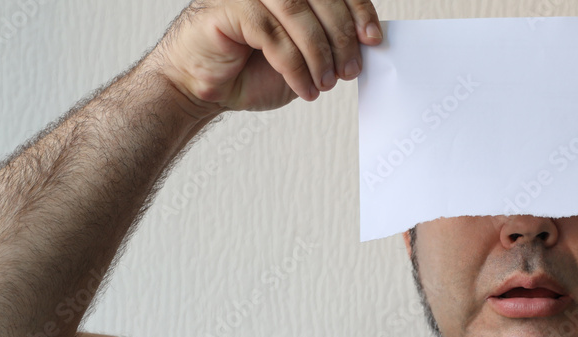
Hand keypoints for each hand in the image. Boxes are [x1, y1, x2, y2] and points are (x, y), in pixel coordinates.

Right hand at [145, 0, 381, 117]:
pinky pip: (271, 34)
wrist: (205, 87)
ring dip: (318, 52)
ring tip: (325, 83)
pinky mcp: (226, 8)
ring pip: (297, 11)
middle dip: (341, 36)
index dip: (358, 8)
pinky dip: (294, 66)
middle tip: (349, 70)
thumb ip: (330, 41)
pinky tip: (304, 88)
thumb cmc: (252, 69)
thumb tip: (367, 40)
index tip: (373, 38)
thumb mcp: (304, 55)